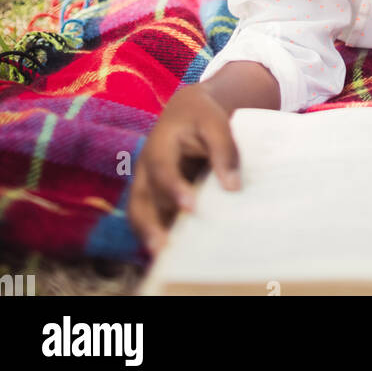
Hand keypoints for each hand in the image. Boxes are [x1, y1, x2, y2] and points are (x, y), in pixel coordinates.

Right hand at [128, 85, 240, 254]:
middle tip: (163, 248)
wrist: (186, 112)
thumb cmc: (201, 117)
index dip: (173, 188)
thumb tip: (231, 187)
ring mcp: (146, 186)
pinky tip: (174, 255)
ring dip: (149, 236)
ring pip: (139, 214)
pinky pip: (151, 220)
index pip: (162, 169)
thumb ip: (224, 150)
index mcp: (158, 146)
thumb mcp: (215, 123)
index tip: (190, 206)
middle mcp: (146, 170)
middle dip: (149, 224)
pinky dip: (158, 236)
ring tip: (164, 258)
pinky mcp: (154, 199)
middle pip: (140, 199)